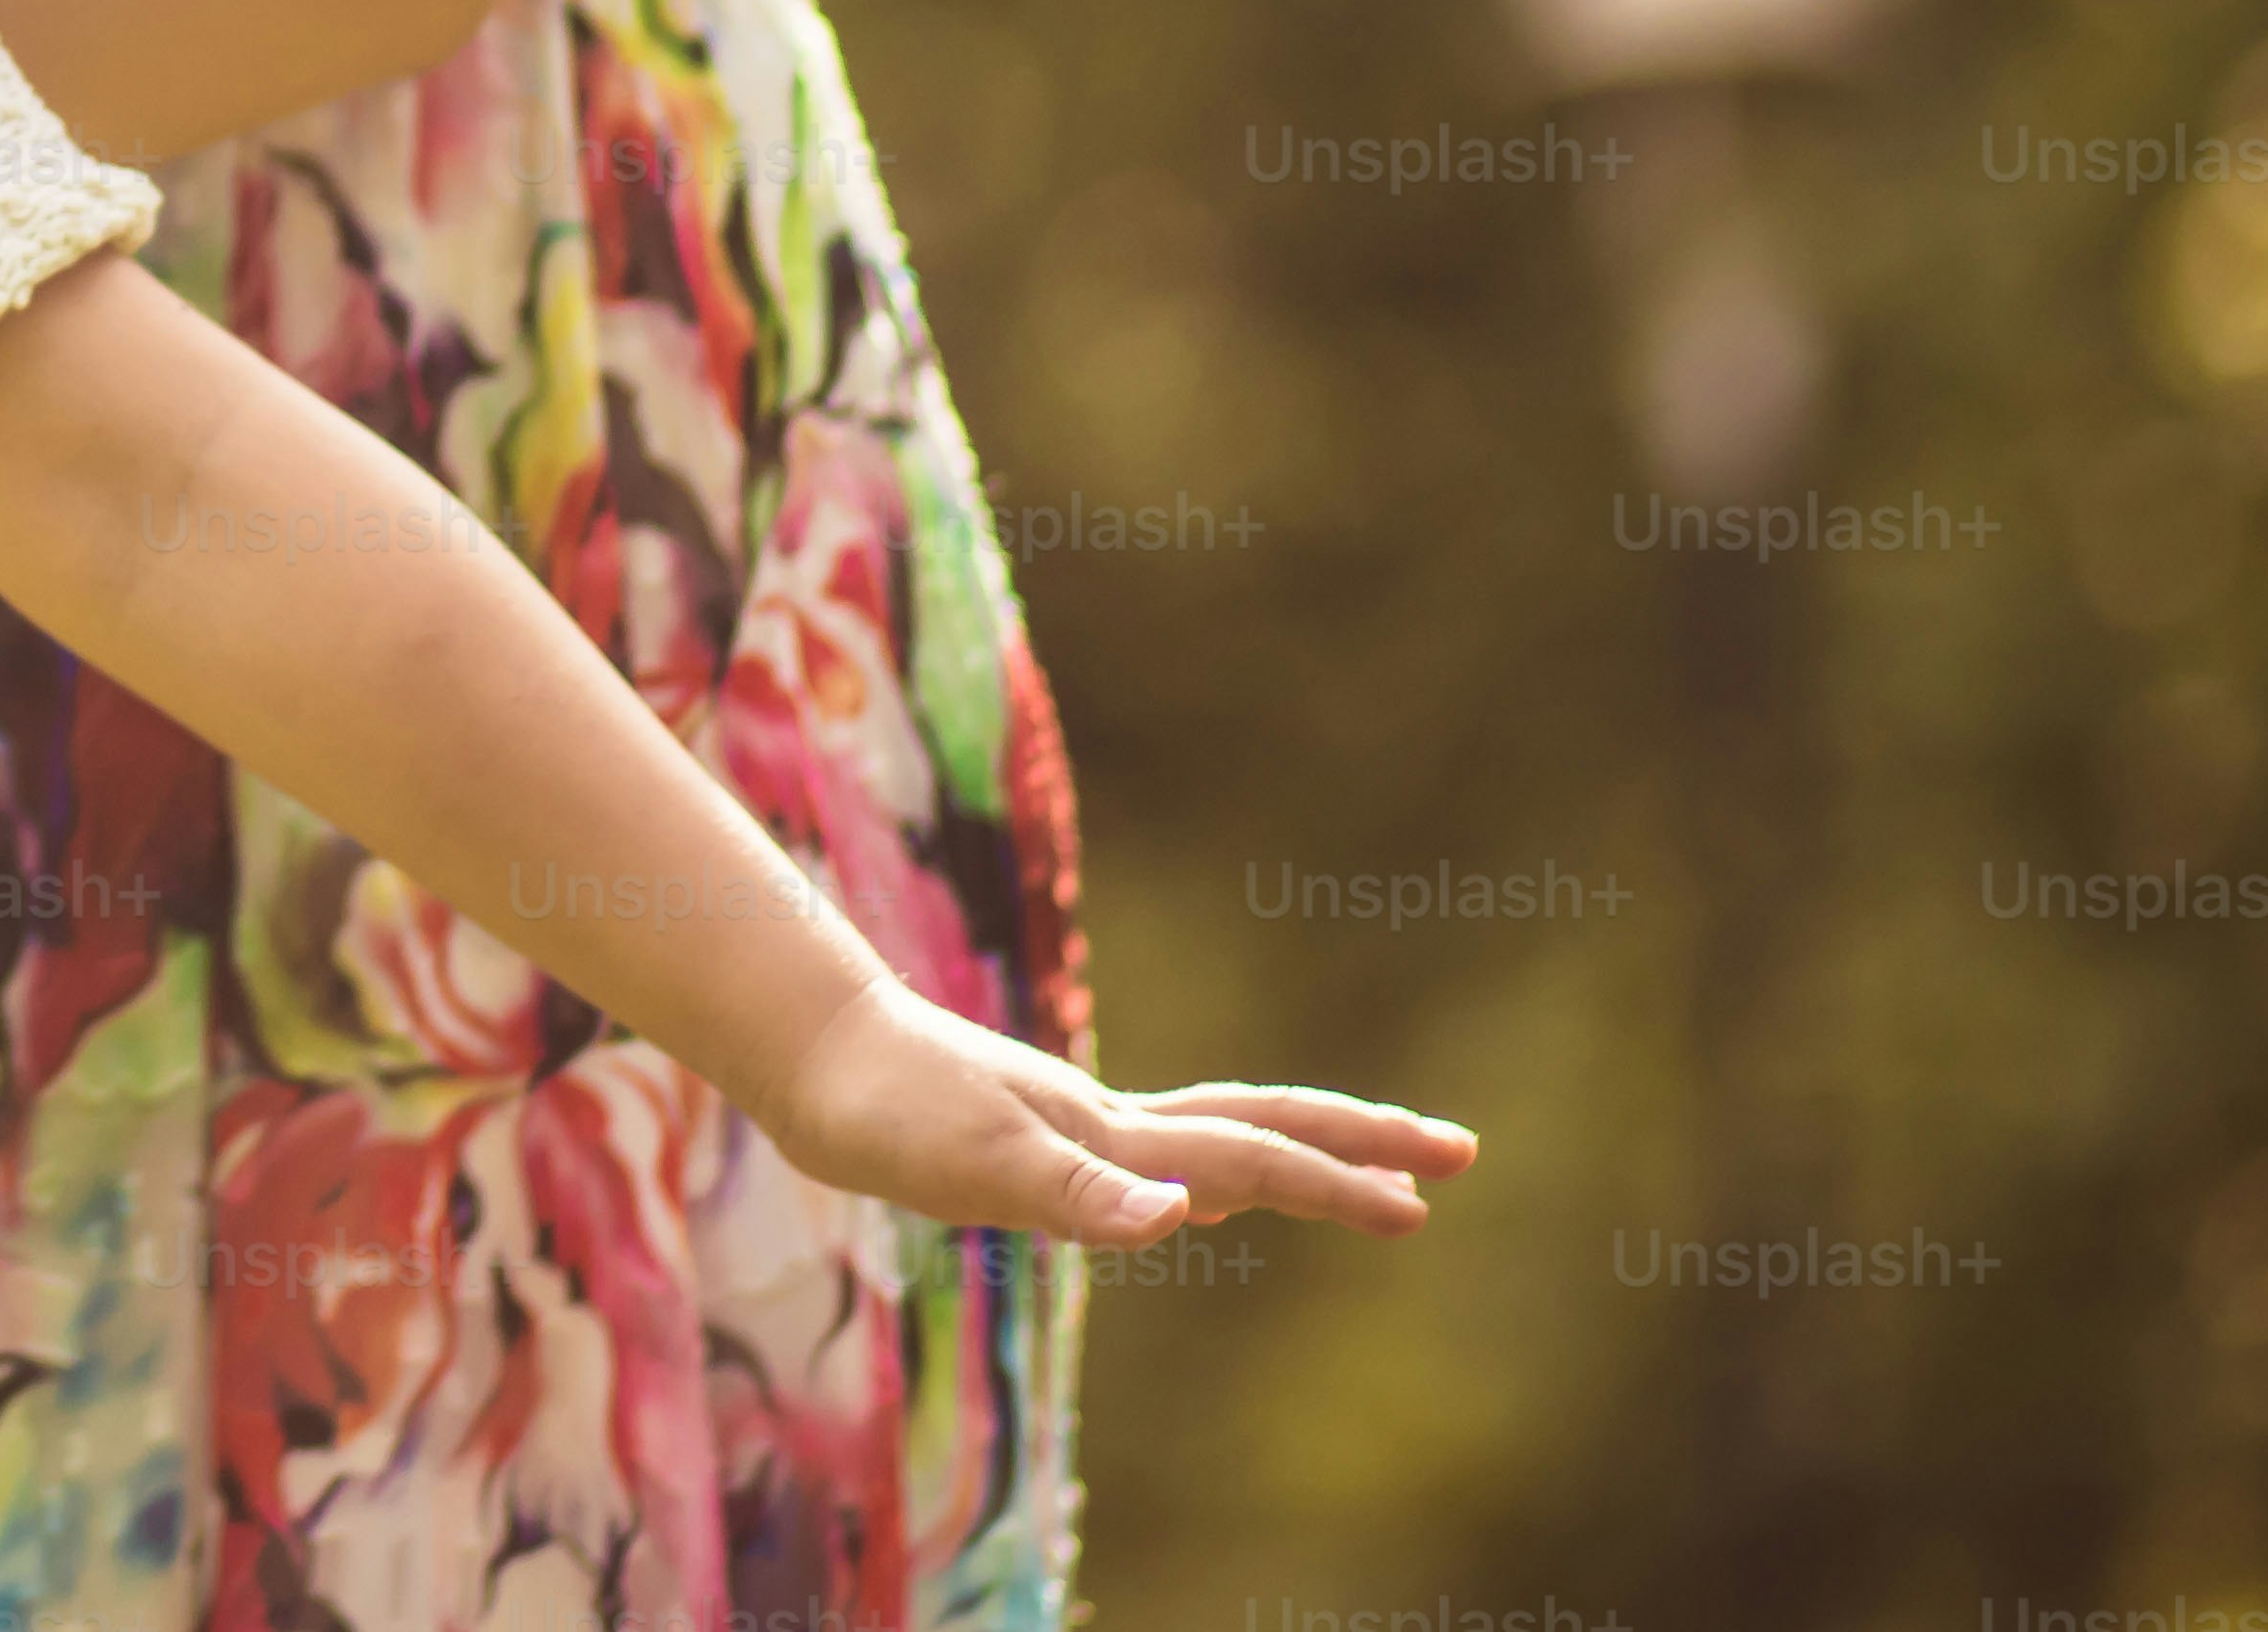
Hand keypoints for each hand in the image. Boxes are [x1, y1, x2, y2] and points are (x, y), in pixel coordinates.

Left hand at [736, 971, 1472, 1249]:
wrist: (807, 1050)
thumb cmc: (882, 1109)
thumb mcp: (974, 1161)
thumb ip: (1077, 1193)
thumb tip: (1182, 1217)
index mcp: (1114, 1136)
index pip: (1254, 1160)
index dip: (1340, 1183)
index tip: (1426, 1203)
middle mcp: (1111, 1125)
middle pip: (1263, 1128)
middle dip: (1362, 1144)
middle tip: (1460, 1154)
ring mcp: (1078, 1127)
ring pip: (1219, 1137)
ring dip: (1299, 1156)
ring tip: (1369, 1178)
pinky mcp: (1034, 1140)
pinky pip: (1153, 1160)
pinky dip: (1204, 1179)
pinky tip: (1200, 1201)